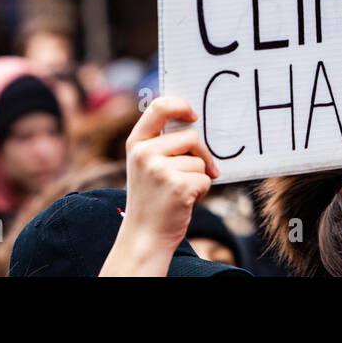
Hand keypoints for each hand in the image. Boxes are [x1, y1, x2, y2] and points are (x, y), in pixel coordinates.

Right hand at [100, 96, 218, 275]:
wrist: (145, 236)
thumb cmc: (153, 197)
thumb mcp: (147, 164)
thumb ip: (163, 142)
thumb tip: (195, 120)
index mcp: (136, 143)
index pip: (159, 107)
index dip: (180, 105)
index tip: (193, 116)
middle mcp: (144, 153)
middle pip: (191, 136)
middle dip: (200, 154)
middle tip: (192, 173)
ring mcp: (159, 170)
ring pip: (200, 160)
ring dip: (199, 176)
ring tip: (179, 191)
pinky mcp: (177, 186)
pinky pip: (205, 178)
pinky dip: (202, 190)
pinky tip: (184, 201)